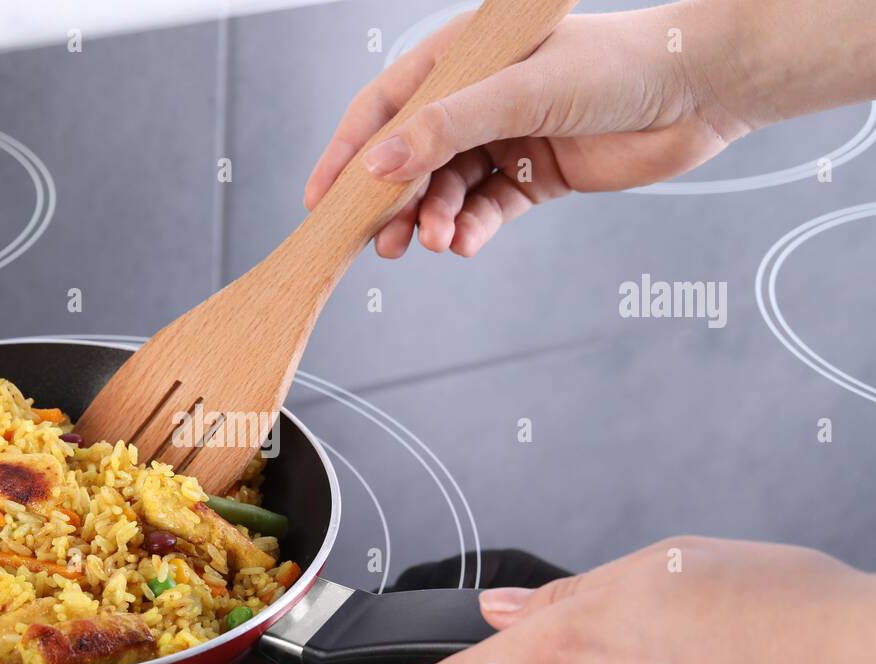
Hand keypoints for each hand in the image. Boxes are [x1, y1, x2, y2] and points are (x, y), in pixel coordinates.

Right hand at [305, 3, 752, 257]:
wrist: (702, 89)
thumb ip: (445, 129)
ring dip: (435, 220)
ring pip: (448, 190)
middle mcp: (478, 100)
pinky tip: (466, 242)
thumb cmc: (619, 64)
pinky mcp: (533, 176)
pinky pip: (487, 209)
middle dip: (393, 202)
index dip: (348, 152)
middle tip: (380, 240)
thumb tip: (378, 166)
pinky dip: (474, 229)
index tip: (321, 199)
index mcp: (465, 60)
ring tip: (433, 243)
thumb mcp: (519, 93)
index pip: (386, 107)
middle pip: (411, 158)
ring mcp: (504, 140)